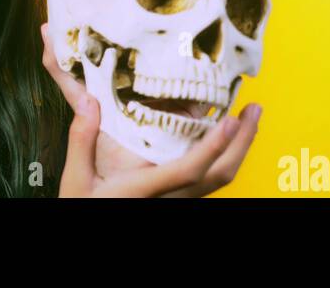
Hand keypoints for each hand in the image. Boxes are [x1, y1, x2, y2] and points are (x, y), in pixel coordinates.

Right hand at [41, 22, 261, 196]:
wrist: (90, 228)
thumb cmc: (82, 208)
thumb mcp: (75, 180)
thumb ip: (81, 140)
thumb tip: (88, 101)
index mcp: (144, 189)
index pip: (189, 170)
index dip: (213, 146)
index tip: (230, 120)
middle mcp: (169, 198)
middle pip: (220, 176)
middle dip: (243, 142)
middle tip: (254, 109)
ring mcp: (177, 201)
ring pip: (220, 180)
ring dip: (240, 148)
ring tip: (248, 118)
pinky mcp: (178, 199)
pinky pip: (211, 180)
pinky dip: (225, 156)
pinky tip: (226, 138)